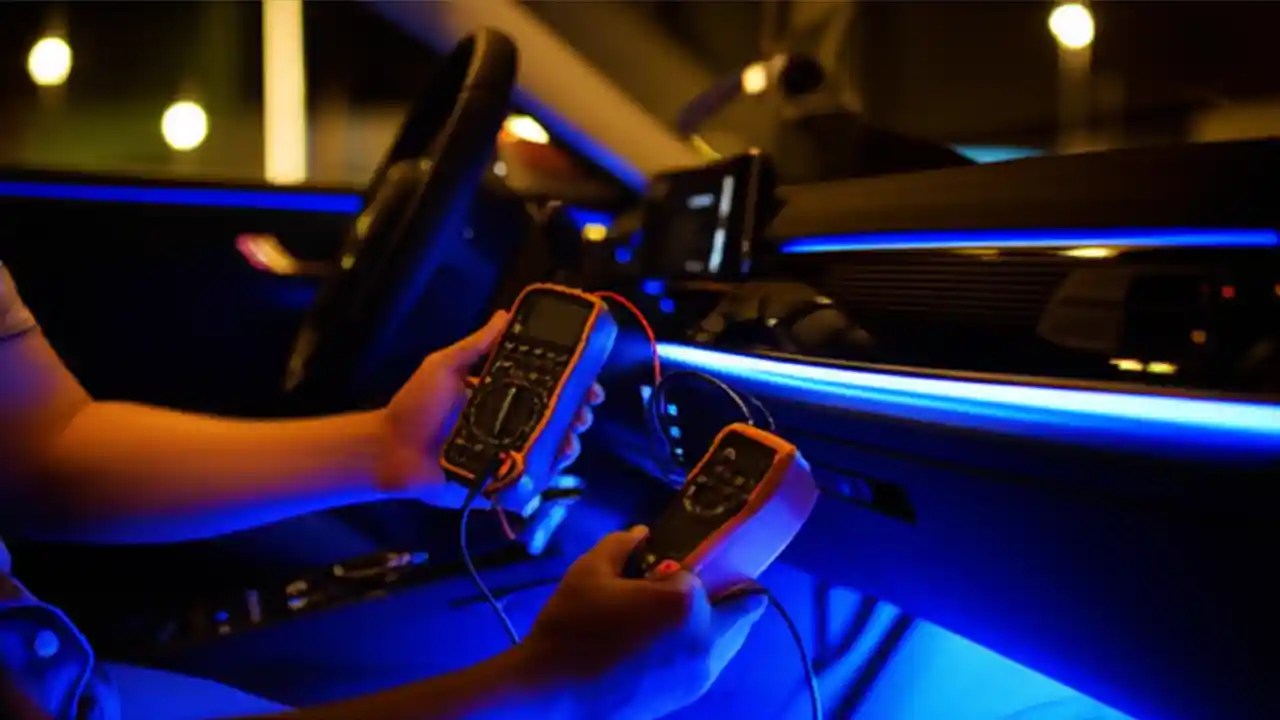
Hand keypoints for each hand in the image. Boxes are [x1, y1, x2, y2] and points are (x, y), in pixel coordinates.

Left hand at [377, 311, 604, 505]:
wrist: (390, 449)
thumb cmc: (414, 405)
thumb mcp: (445, 366)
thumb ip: (476, 344)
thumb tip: (505, 314)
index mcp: (502, 395)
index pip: (547, 388)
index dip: (572, 385)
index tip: (589, 382)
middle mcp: (510, 424)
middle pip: (557, 419)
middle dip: (578, 413)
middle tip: (584, 410)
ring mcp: (507, 453)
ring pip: (551, 449)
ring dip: (569, 442)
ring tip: (572, 436)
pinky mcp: (499, 481)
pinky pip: (531, 480)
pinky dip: (548, 473)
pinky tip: (556, 462)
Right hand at [522, 526, 766, 719]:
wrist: (553, 696)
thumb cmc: (571, 628)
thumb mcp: (589, 571)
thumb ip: (621, 544)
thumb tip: (642, 534)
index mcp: (687, 604)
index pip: (701, 572)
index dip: (677, 569)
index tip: (655, 572)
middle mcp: (707, 639)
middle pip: (745, 607)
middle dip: (723, 592)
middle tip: (680, 591)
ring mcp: (702, 672)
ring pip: (732, 637)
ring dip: (714, 621)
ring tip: (667, 620)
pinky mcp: (690, 695)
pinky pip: (712, 660)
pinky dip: (700, 646)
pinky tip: (659, 646)